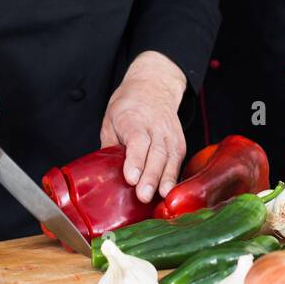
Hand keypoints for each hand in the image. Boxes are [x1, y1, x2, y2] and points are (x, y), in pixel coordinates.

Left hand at [99, 51, 187, 203]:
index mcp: (133, 119)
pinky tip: (171, 191)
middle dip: (151, 176)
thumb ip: (110, 146)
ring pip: (170, 157)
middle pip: (156, 153)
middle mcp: (155, 126)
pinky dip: (175, 176)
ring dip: (166, 178)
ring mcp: (170, 134)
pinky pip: (178, 160)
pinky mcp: (179, 141)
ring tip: (163, 197)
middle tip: (144, 196)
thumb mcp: (110, 120)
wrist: (154, 86)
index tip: (130, 178)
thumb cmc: (128, 105)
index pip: (136, 141)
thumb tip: (105, 175)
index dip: (134, 160)